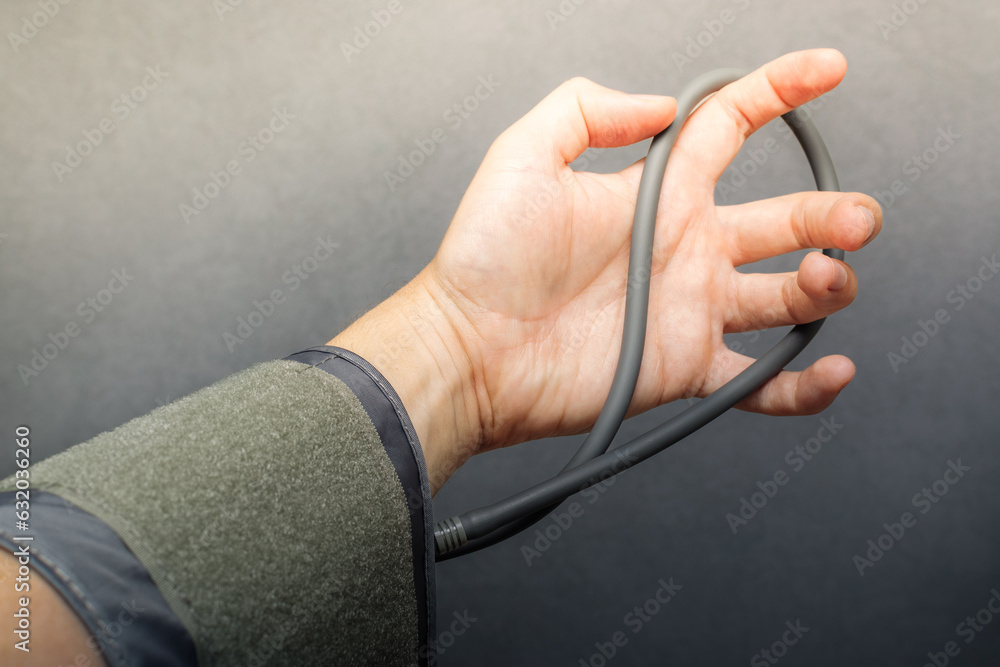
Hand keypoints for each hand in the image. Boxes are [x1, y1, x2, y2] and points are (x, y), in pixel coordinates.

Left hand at [332, 49, 881, 490]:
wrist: (470, 350)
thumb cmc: (484, 259)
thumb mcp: (523, 155)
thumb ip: (588, 110)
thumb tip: (658, 103)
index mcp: (654, 192)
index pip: (731, 128)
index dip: (781, 92)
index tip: (827, 68)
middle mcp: (683, 247)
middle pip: (782, 220)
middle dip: (831, 214)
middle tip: (855, 218)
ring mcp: (689, 309)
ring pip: (785, 296)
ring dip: (826, 286)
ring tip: (828, 278)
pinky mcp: (684, 368)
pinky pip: (758, 380)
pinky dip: (802, 383)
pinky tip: (833, 369)